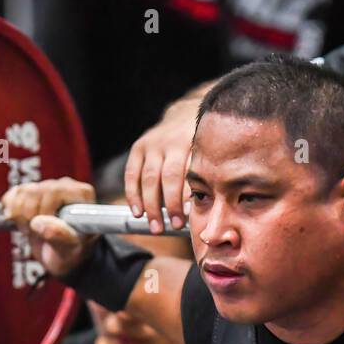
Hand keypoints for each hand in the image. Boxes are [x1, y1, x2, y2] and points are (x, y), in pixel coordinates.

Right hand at [0, 178, 98, 276]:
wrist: (62, 258)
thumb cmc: (73, 253)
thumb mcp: (71, 250)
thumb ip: (60, 236)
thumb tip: (38, 223)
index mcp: (82, 195)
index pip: (54, 191)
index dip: (43, 210)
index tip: (42, 229)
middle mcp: (65, 186)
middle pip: (34, 191)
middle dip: (29, 216)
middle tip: (35, 235)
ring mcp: (48, 188)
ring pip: (22, 192)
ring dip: (19, 216)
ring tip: (31, 231)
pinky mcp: (32, 192)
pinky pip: (13, 194)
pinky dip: (11, 211)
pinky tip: (21, 223)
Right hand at [124, 96, 199, 233]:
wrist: (184, 115)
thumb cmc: (203, 145)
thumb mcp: (211, 153)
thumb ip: (210, 176)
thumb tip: (208, 209)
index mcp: (193, 143)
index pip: (190, 173)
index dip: (188, 196)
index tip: (190, 217)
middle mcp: (171, 142)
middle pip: (169, 177)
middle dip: (171, 204)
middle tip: (174, 226)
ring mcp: (153, 144)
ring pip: (149, 177)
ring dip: (151, 205)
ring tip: (156, 227)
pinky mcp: (139, 147)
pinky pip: (132, 173)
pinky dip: (133, 194)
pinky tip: (137, 213)